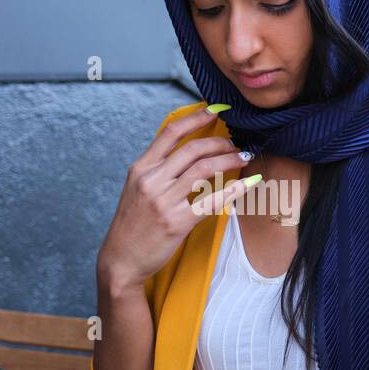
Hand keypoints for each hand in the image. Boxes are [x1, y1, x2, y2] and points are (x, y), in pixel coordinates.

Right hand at [97, 107, 257, 293]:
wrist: (121, 260)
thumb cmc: (133, 224)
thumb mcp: (137, 189)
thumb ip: (159, 169)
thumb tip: (190, 152)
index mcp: (141, 168)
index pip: (171, 132)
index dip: (197, 117)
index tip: (218, 109)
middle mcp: (151, 180)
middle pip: (193, 149)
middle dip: (221, 143)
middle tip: (238, 144)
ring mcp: (163, 201)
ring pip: (205, 170)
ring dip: (231, 160)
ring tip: (245, 158)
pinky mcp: (176, 222)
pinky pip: (212, 201)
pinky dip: (234, 190)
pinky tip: (247, 185)